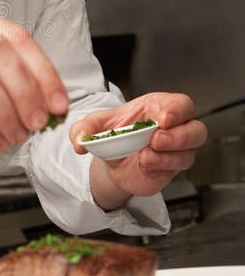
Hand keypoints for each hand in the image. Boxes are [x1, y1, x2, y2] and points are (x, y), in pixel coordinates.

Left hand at [69, 92, 207, 207]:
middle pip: (196, 130)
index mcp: (160, 107)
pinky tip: (145, 163)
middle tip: (156, 139)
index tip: (163, 118)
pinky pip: (174, 170)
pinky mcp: (170, 170)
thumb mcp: (96, 125)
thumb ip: (85, 128)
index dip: (177, 111)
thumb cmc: (115, 132)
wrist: (112, 159)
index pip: (182, 105)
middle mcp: (174, 129)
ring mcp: (175, 151)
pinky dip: (160, 167)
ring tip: (145, 155)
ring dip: (169, 155)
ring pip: (188, 153)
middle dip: (179, 136)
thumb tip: (78, 141)